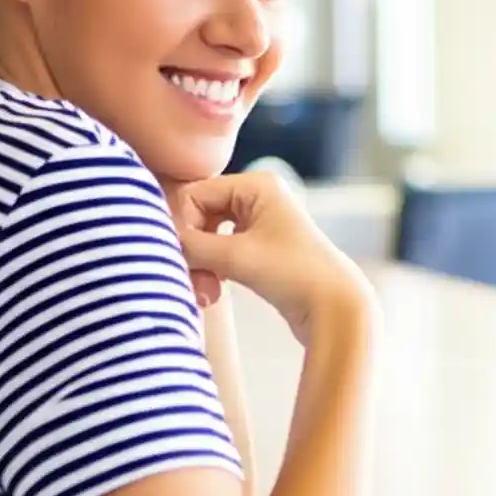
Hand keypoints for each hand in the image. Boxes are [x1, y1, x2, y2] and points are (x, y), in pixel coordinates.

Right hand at [173, 173, 373, 342]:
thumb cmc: (294, 275)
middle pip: (198, 216)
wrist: (337, 310)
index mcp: (256, 184)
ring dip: (201, 266)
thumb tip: (158, 240)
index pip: (194, 195)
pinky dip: (213, 272)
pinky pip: (221, 253)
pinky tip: (213, 294)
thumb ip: (191, 245)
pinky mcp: (261, 249)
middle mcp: (258, 197)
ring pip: (207, 238)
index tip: (182, 260)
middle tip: (194, 282)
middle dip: (192, 251)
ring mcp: (260, 223)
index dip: (181, 228)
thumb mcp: (235, 257)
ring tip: (207, 294)